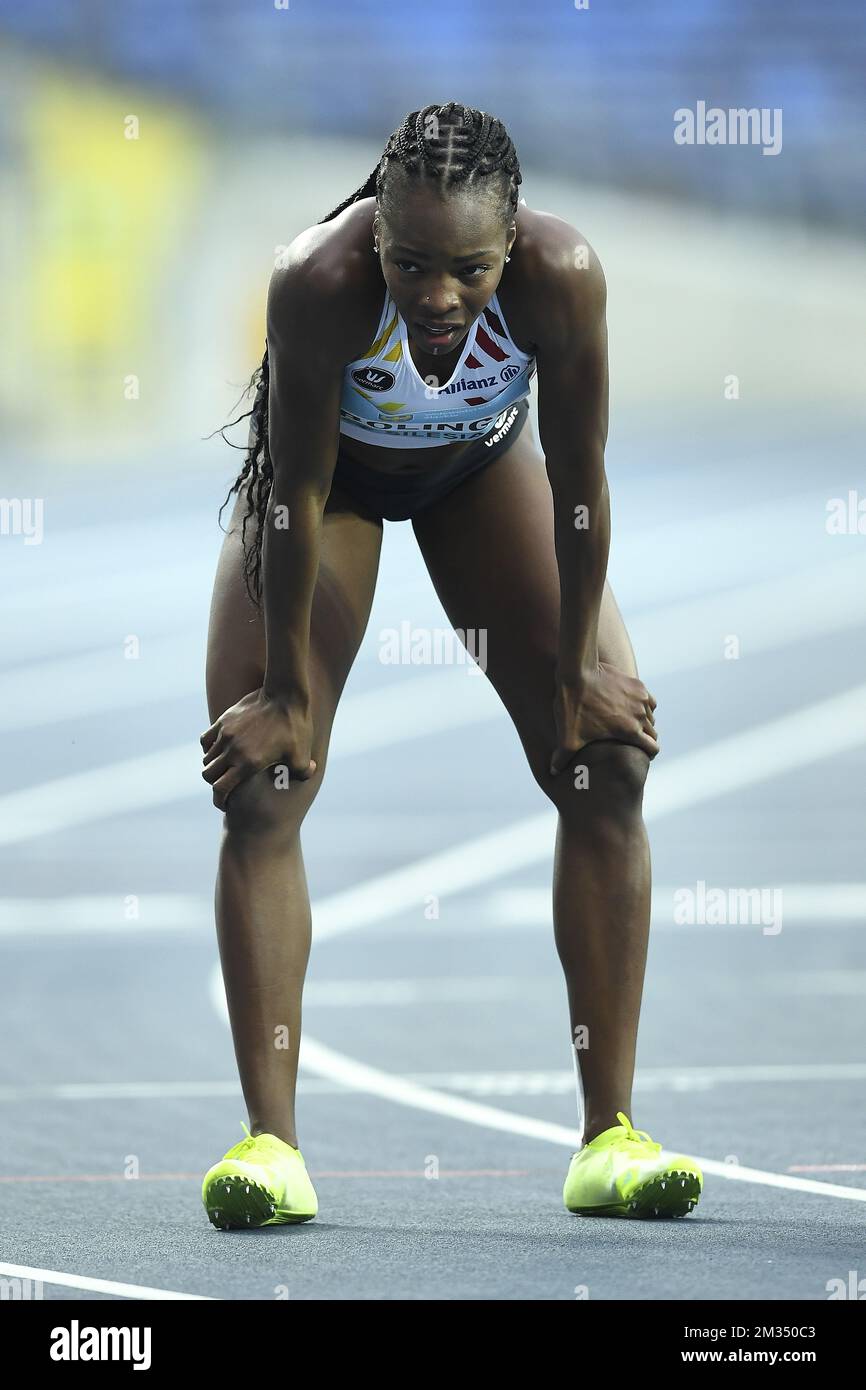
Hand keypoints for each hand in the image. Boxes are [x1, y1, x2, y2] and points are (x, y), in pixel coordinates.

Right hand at [200, 687, 316, 809]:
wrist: (284, 695)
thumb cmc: (295, 727)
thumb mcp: (303, 755)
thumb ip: (304, 772)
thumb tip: (305, 776)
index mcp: (247, 764)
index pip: (220, 789)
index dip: (219, 800)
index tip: (225, 804)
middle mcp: (232, 751)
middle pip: (209, 775)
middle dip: (215, 784)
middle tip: (225, 785)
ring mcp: (225, 735)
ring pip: (207, 758)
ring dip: (214, 765)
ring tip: (225, 766)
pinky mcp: (223, 721)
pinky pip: (206, 740)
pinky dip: (209, 748)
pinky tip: (220, 748)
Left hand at [549, 663, 657, 774]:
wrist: (578, 672)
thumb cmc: (574, 706)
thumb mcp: (567, 736)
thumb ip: (562, 757)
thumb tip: (553, 771)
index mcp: (630, 730)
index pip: (653, 747)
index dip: (649, 753)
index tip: (642, 755)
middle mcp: (640, 715)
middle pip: (652, 732)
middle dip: (645, 738)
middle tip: (631, 741)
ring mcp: (640, 698)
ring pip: (650, 716)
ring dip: (643, 721)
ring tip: (628, 723)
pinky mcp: (637, 684)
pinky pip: (648, 700)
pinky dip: (643, 706)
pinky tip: (629, 707)